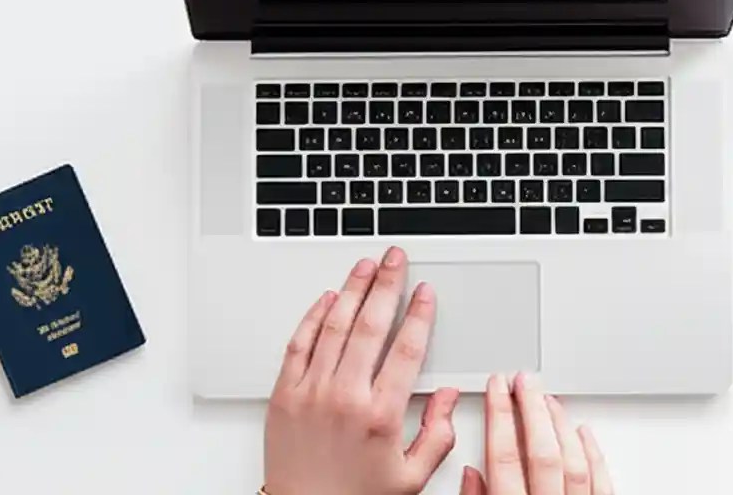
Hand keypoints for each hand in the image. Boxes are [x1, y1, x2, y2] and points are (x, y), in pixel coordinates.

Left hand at [264, 247, 456, 494]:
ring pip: (335, 325)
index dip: (419, 314)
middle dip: (387, 284)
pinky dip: (314, 316)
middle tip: (395, 259)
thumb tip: (448, 398)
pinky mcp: (284, 394)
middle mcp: (344, 397)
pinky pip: (299, 343)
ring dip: (353, 289)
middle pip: (371, 325)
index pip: (406, 349)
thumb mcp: (411, 478)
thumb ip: (437, 435)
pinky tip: (328, 299)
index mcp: (381, 416)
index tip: (425, 292)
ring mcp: (310, 392)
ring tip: (366, 266)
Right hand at [461, 373, 613, 494]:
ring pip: (574, 462)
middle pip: (542, 451)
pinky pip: (601, 482)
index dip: (499, 414)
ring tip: (548, 399)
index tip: (496, 386)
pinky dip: (593, 453)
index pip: (503, 456)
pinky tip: (582, 432)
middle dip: (531, 408)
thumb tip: (470, 475)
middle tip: (523, 380)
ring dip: (560, 424)